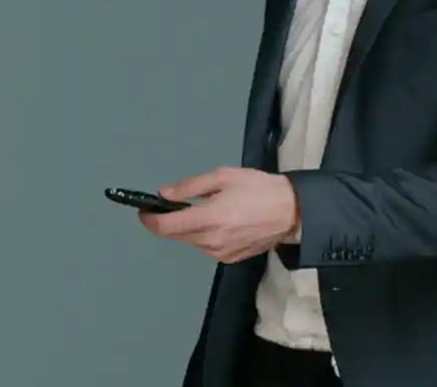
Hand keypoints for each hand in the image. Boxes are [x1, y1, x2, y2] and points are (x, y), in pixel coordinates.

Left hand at [137, 167, 299, 263]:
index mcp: (207, 219)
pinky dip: (204, 235)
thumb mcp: (221, 177)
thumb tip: (164, 194)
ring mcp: (220, 253)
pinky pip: (207, 247)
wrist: (293, 212)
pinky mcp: (231, 259)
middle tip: (171, 205)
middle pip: (175, 235)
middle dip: (168, 221)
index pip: (165, 227)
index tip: (143, 210)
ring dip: (188, 228)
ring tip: (205, 209)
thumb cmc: (257, 188)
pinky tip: (219, 222)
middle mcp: (210, 241)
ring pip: (191, 241)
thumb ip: (189, 187)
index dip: (149, 219)